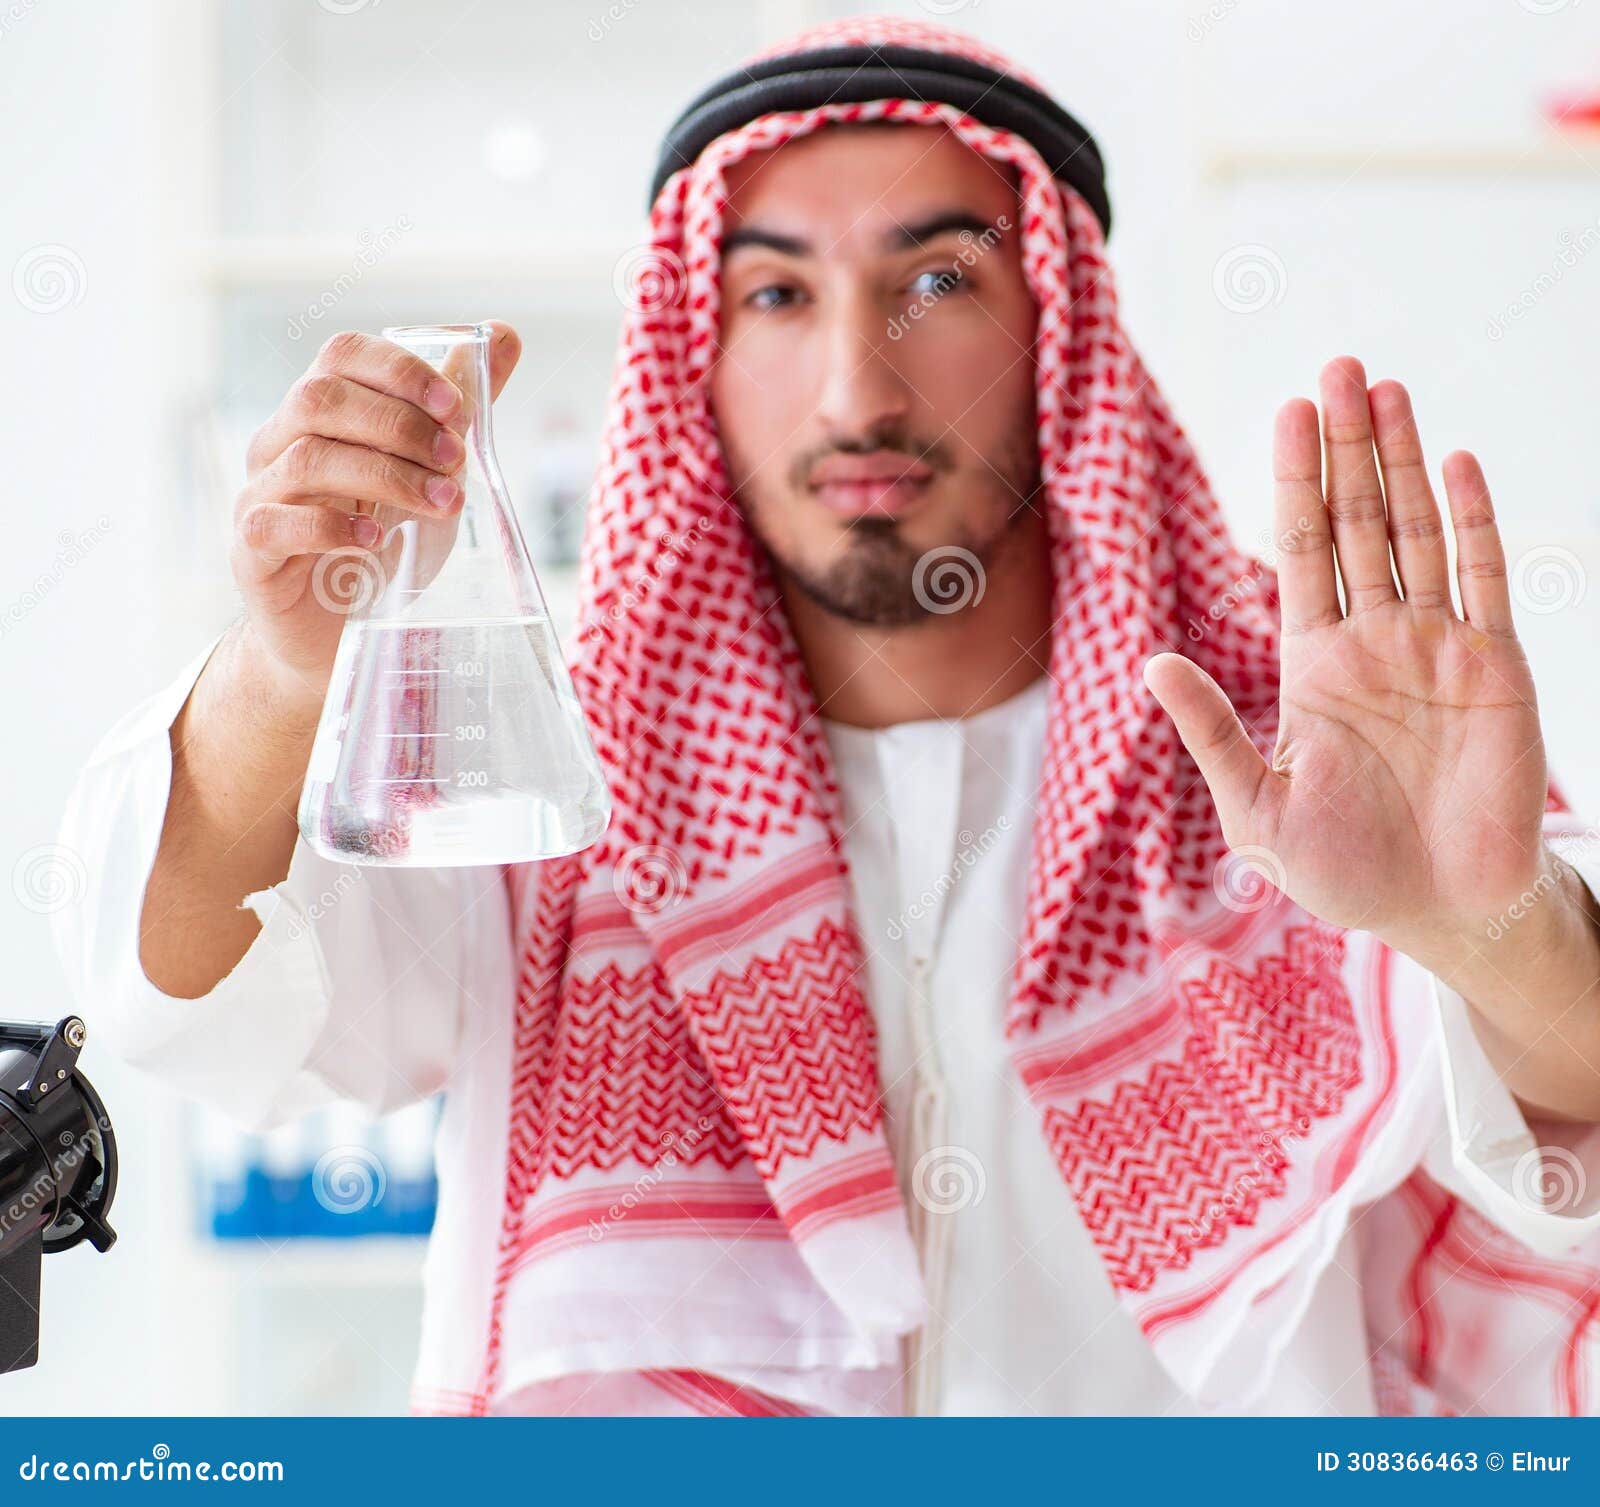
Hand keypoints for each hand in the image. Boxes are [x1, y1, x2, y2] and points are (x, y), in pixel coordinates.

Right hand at [230, 322, 522, 709]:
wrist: (331, 632)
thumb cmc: (378, 542)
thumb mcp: (426, 471)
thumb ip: (457, 409)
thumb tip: (504, 334)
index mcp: (319, 414)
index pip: (341, 356)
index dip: (399, 369)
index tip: (457, 405)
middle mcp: (279, 443)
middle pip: (322, 400)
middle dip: (401, 425)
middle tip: (458, 461)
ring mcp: (260, 494)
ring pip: (309, 458)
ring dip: (388, 477)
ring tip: (444, 504)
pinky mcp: (252, 551)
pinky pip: (278, 523)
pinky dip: (333, 527)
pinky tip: (378, 542)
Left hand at [1144, 356, 1548, 962]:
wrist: (1438, 910)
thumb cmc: (1342, 869)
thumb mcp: (1256, 806)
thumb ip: (1211, 731)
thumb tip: (1151, 662)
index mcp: (1312, 664)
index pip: (1299, 552)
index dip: (1294, 483)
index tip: (1287, 414)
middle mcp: (1372, 640)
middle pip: (1355, 522)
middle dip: (1344, 447)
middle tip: (1335, 368)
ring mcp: (1435, 646)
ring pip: (1415, 532)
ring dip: (1401, 461)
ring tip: (1384, 390)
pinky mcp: (1494, 666)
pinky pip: (1485, 578)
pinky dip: (1473, 521)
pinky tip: (1455, 464)